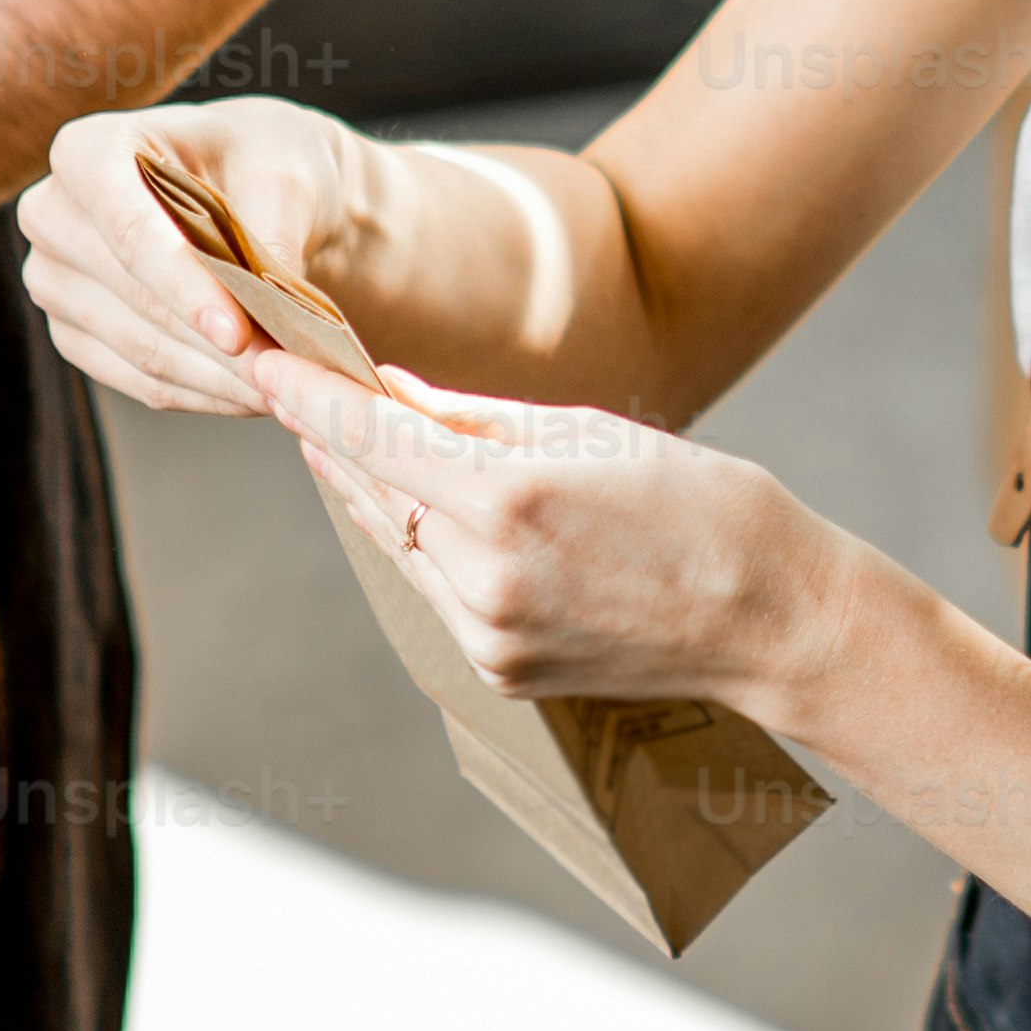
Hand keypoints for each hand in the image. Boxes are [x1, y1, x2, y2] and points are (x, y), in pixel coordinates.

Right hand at [15, 95, 386, 417]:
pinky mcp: (74, 333)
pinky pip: (139, 380)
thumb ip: (273, 227)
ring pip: (138, 350)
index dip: (183, 286)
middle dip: (214, 345)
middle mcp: (53, 215)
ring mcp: (54, 280)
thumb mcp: (284, 168)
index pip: (128, 230)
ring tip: (283, 384)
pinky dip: (202, 392)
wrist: (256, 188)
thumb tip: (272, 298)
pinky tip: (252, 391)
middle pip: (133, 298)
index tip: (238, 334)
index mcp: (89, 151)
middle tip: (286, 372)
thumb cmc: (263, 160)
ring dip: (217, 378)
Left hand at [256, 358, 847, 717]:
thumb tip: (387, 391)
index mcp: (510, 501)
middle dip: (332, 437)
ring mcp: (488, 634)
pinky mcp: (497, 668)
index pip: (373, 438)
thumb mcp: (587, 431)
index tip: (261, 361)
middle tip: (297, 380)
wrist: (769, 617)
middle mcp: (485, 577)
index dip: (308, 397)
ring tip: (350, 432)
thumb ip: (473, 418)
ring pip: (397, 544)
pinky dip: (423, 542)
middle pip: (373, 493)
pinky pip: (435, 590)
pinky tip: (426, 505)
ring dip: (374, 490)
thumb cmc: (697, 503)